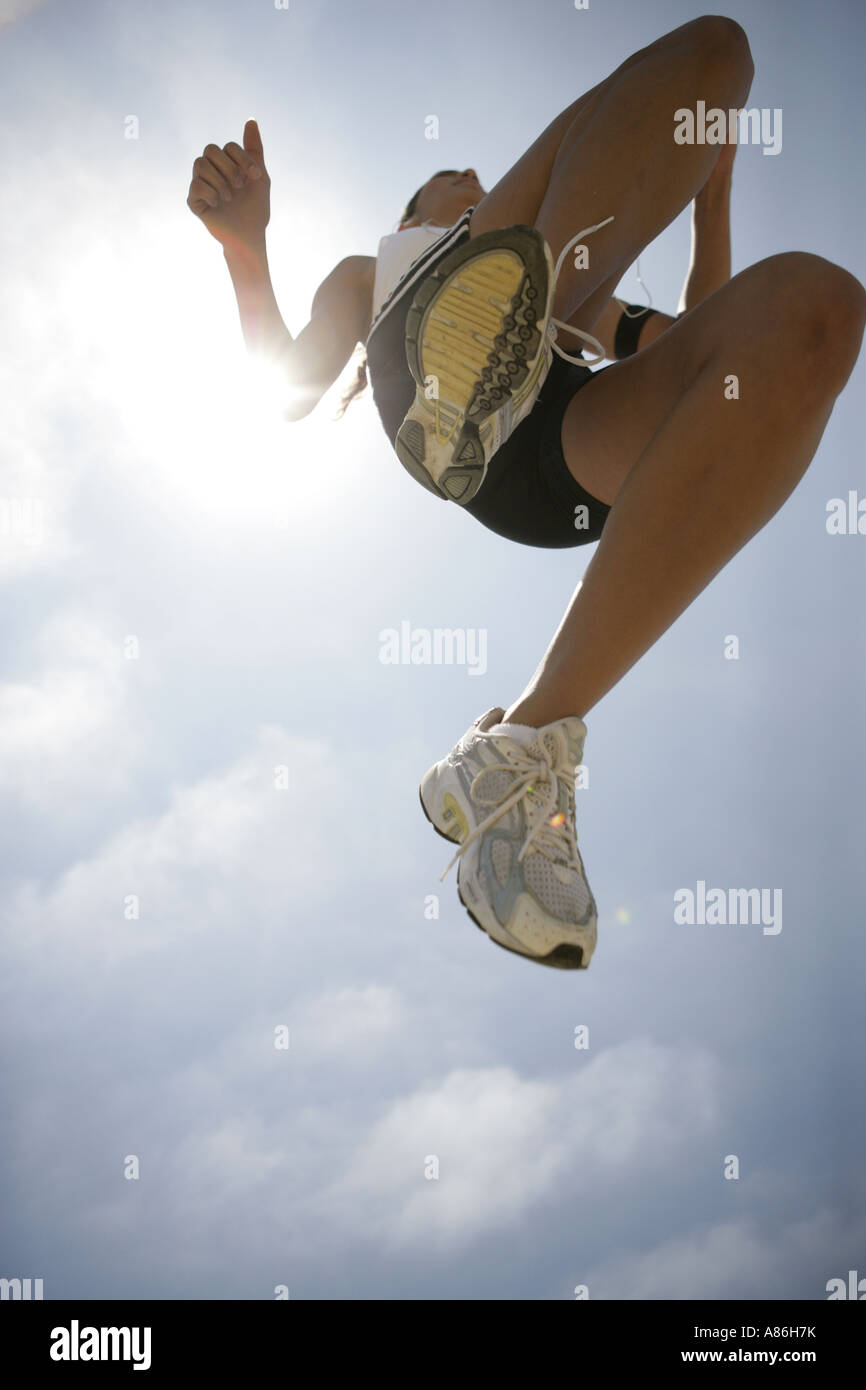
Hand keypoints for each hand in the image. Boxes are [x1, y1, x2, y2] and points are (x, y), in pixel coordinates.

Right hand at [187, 119, 270, 248]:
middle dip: (229, 167)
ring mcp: (201, 184)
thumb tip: (251, 120)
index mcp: (227, 163)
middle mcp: (211, 170)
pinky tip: (218, 204)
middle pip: (210, 149)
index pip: (229, 146)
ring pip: (200, 164)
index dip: (243, 158)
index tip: (256, 177)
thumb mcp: (259, 176)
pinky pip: (195, 185)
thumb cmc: (256, 207)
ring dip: (220, 181)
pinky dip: (210, 193)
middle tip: (240, 186)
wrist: (250, 235)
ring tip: (229, 198)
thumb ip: (254, 149)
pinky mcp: (194, 201)